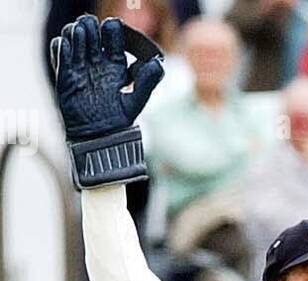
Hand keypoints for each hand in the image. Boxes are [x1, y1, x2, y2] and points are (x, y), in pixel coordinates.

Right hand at [53, 16, 162, 141]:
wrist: (97, 138)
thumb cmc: (119, 122)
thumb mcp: (135, 101)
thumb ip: (147, 81)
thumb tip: (158, 62)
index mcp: (116, 64)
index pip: (113, 35)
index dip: (111, 28)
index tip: (111, 29)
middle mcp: (98, 61)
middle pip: (91, 30)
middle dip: (90, 26)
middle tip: (90, 31)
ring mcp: (80, 66)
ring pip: (73, 36)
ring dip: (75, 32)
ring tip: (79, 37)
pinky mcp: (64, 74)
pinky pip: (59, 51)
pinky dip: (61, 46)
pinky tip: (66, 47)